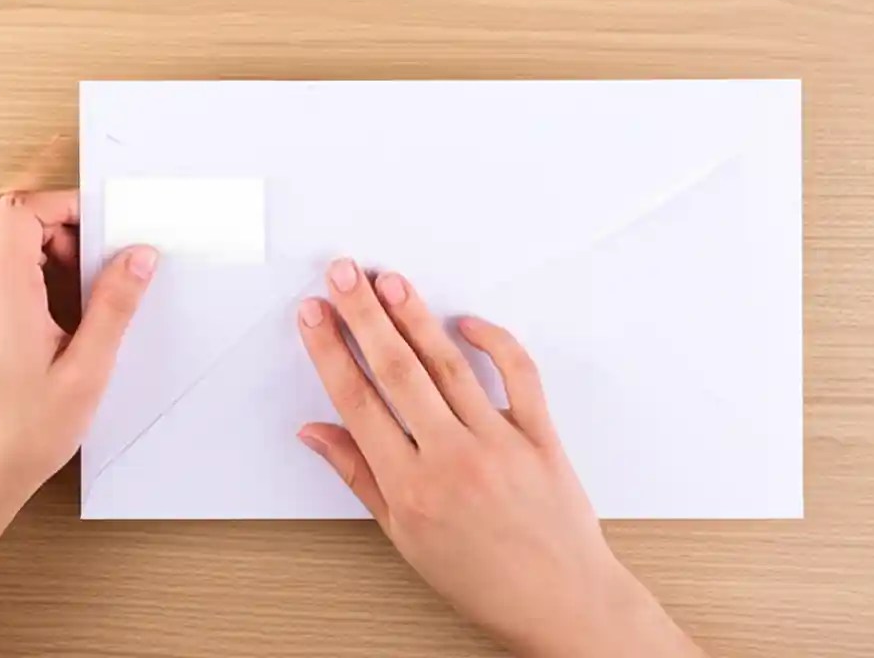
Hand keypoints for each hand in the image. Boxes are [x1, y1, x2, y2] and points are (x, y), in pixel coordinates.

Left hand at [0, 188, 156, 495]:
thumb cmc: (25, 433)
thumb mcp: (89, 370)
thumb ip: (115, 305)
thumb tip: (139, 257)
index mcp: (3, 294)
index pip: (21, 210)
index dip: (62, 205)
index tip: (95, 226)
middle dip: (46, 217)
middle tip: (82, 257)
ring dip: (14, 230)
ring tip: (52, 270)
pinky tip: (8, 272)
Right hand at [296, 259, 705, 656]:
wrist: (559, 601)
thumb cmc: (483, 578)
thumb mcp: (404, 537)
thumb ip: (359, 476)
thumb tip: (315, 432)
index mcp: (411, 488)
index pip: (357, 401)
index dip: (330, 351)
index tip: (313, 315)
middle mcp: (452, 459)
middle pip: (397, 370)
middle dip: (363, 314)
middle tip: (342, 273)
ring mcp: (499, 443)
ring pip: (448, 364)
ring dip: (414, 317)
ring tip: (389, 282)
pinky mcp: (541, 435)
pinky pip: (518, 374)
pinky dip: (494, 341)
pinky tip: (466, 321)